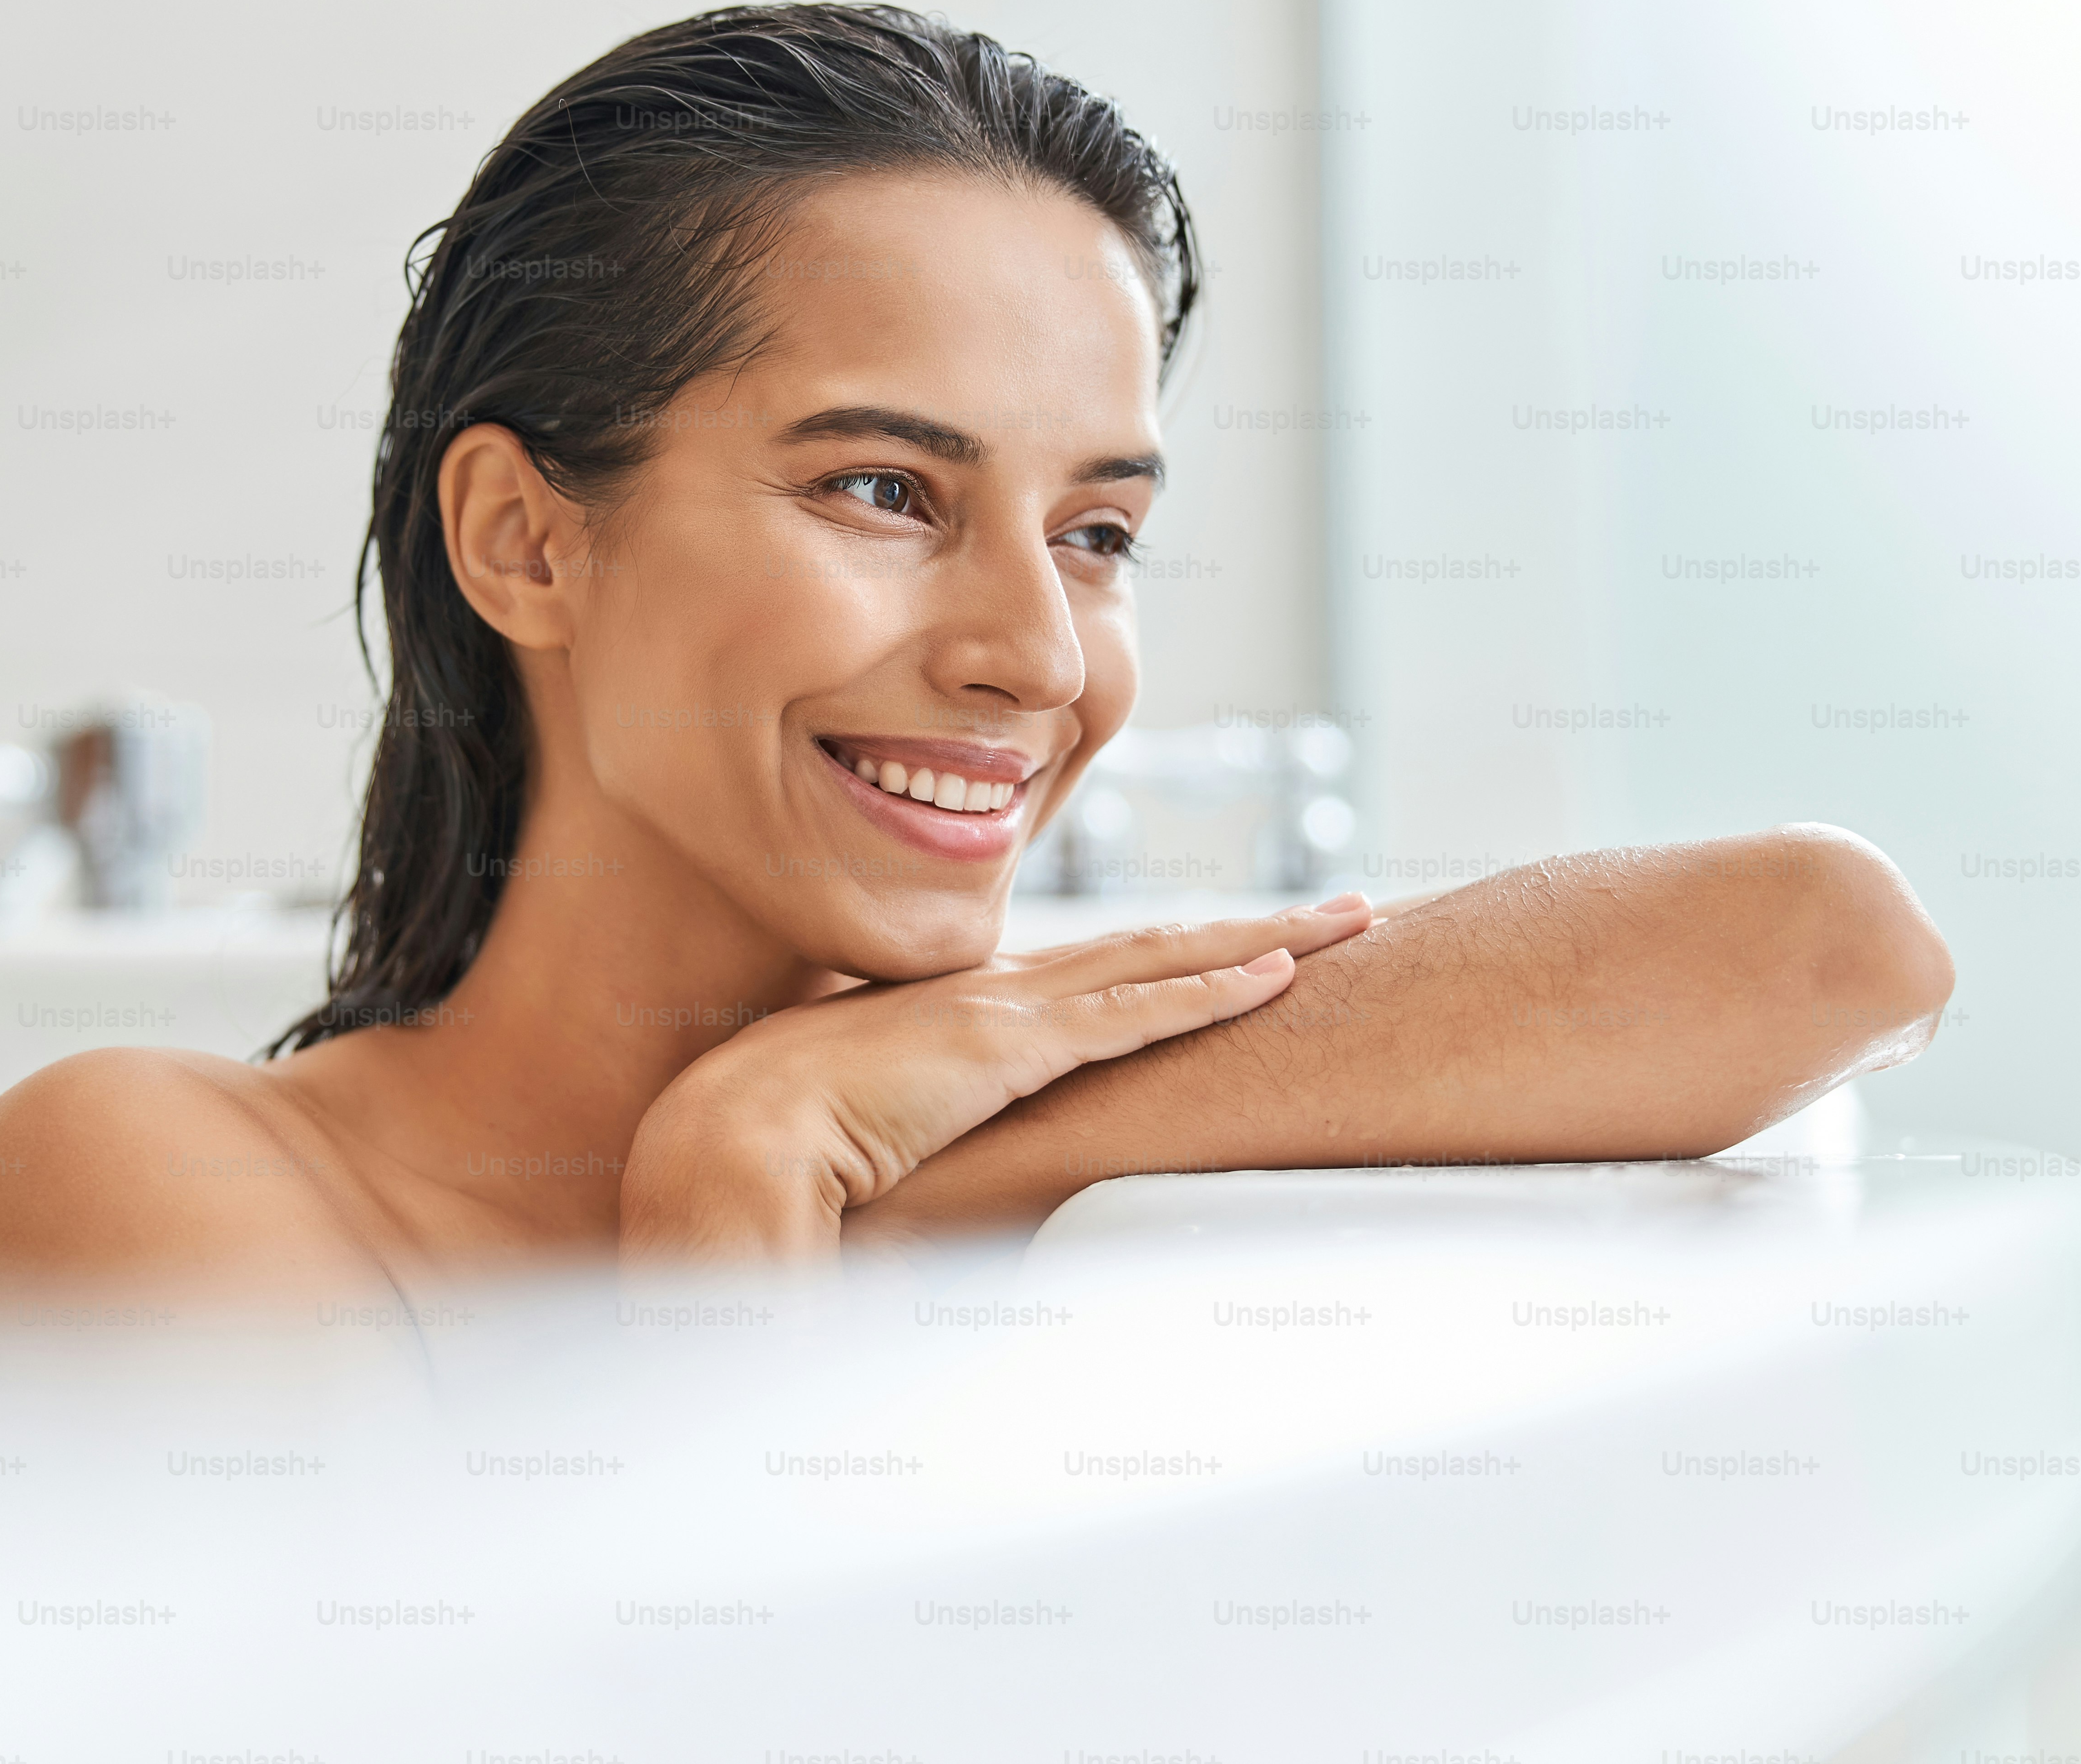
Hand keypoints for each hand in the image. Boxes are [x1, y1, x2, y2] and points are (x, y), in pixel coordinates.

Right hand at [617, 896, 1372, 1262]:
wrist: (728, 1140)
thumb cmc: (777, 1150)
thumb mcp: (874, 1137)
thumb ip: (921, 1139)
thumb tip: (931, 1174)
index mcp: (966, 1016)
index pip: (1099, 975)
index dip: (1177, 957)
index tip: (1245, 945)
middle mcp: (999, 994)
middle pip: (1156, 947)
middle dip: (1257, 924)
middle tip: (1346, 906)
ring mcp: (1010, 1012)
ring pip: (1169, 960)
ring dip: (1268, 938)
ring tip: (1351, 919)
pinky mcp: (1014, 1049)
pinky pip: (1139, 1014)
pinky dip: (1215, 990)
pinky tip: (1281, 972)